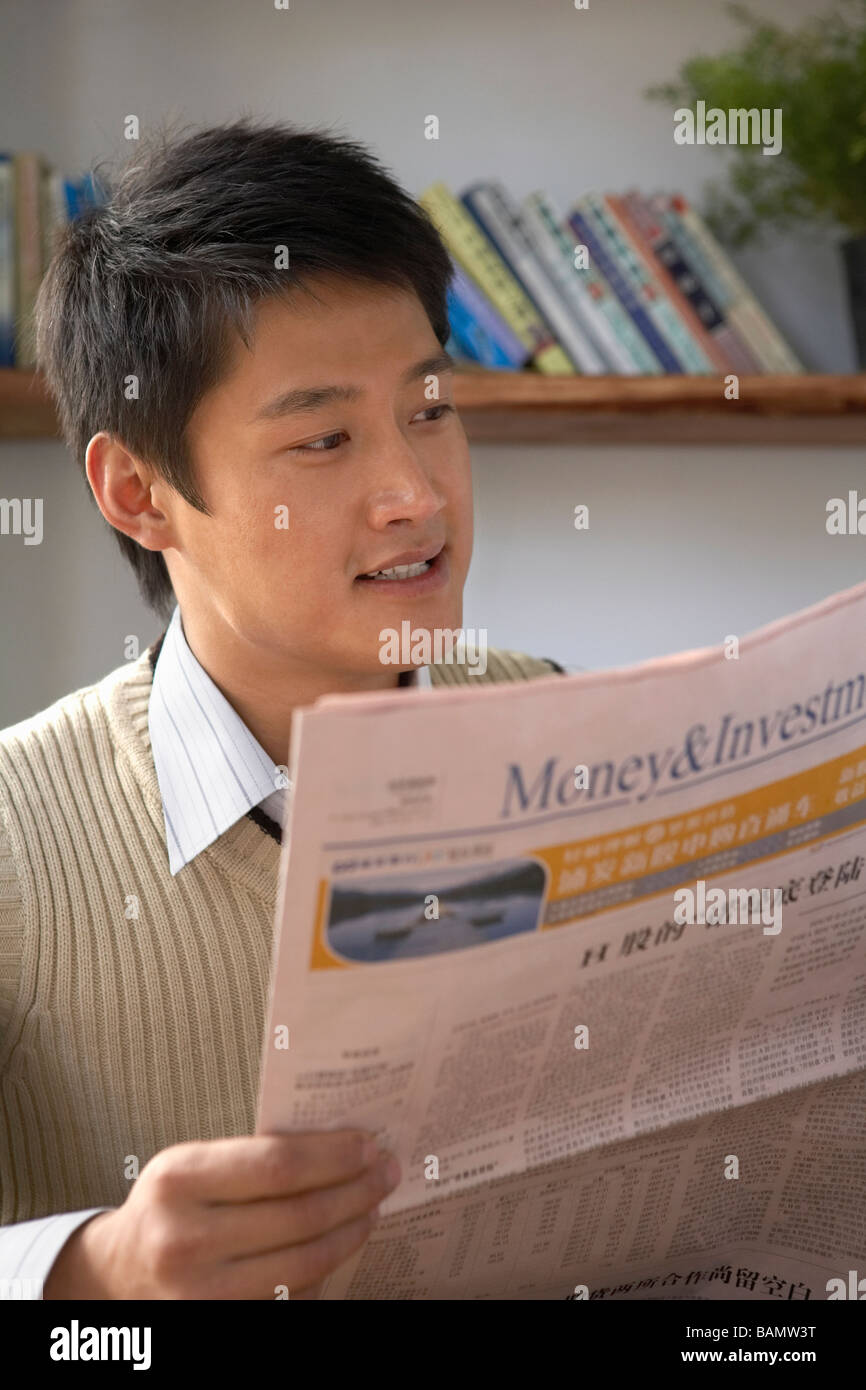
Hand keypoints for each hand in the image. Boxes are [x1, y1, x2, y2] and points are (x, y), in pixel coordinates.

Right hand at [43, 1130, 398, 1298]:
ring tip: (372, 1204)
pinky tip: (341, 1241)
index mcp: (179, 1181)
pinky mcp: (221, 1321)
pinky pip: (292, 1295)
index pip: (278, 1165)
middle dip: (355, 1189)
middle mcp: (187, 1240)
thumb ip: (250, 1155)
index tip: (368, 1143)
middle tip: (386, 1170)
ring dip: (351, 1230)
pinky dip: (325, 1267)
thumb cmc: (166, 1205)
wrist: (117, 1274)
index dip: (333, 1155)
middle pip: (300, 1215)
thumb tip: (336, 1143)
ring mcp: (203, 1292)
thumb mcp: (190, 1163)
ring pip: (305, 1262)